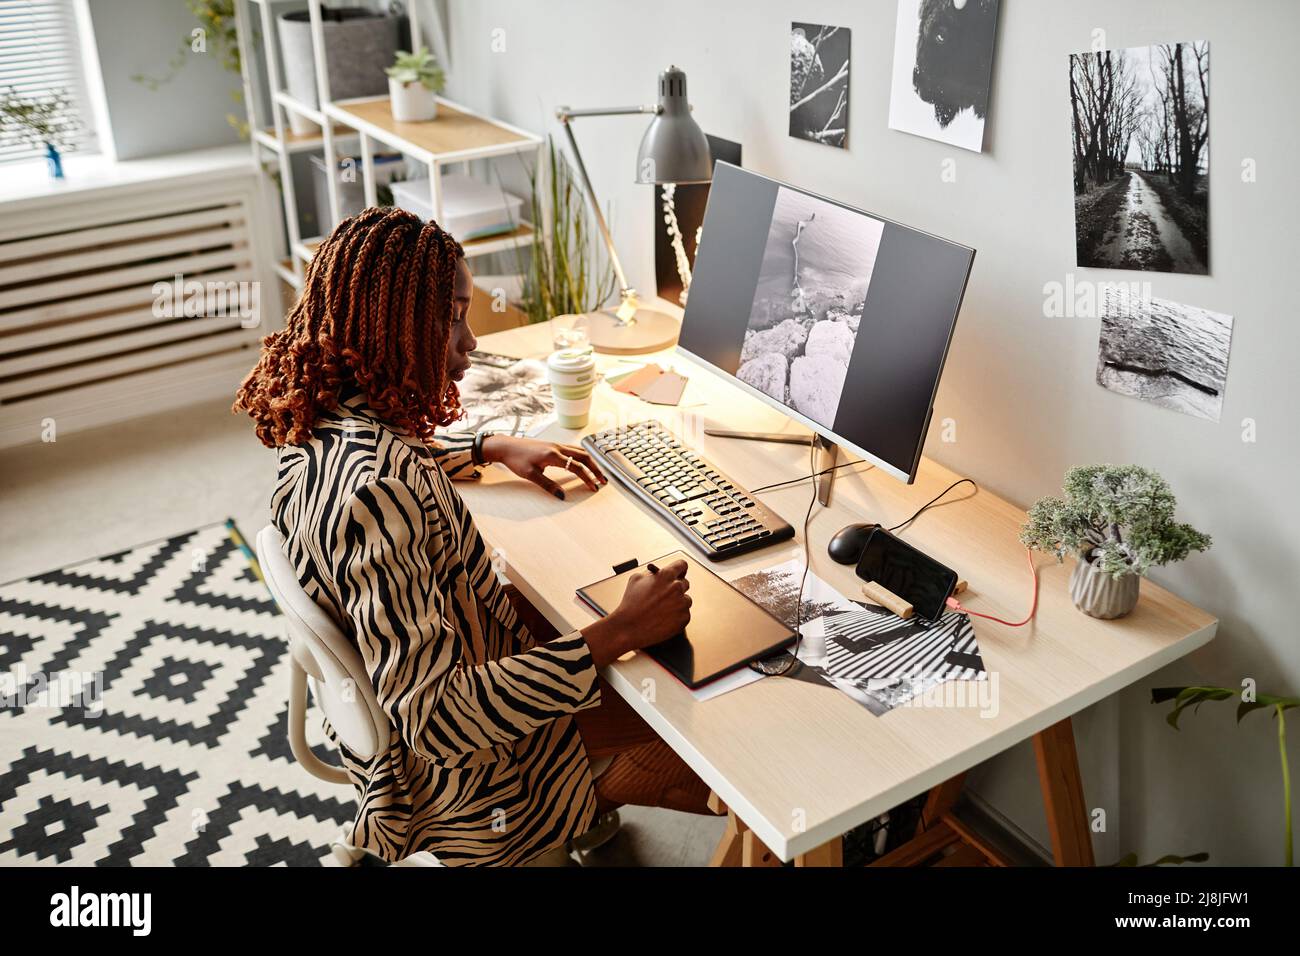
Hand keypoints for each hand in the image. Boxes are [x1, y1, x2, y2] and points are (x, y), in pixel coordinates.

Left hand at [481, 435, 606, 498]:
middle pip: (584, 456)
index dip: (587, 478)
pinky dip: (582, 456)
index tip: (593, 487)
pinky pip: (573, 449)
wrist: (506, 446)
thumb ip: (548, 486)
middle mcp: (558, 447)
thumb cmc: (516, 459)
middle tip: (603, 481)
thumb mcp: (531, 475)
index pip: (576, 467)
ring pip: (580, 451)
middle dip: (595, 469)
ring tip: (597, 473)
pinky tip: (584, 462)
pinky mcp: (554, 445)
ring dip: (591, 462)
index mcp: (553, 455)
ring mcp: (556, 444)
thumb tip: (562, 496)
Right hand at [582, 560, 691, 667]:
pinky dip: (677, 616)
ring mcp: (682, 604)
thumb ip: (651, 573)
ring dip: (677, 603)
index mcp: (666, 575)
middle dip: (676, 587)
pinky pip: (684, 614)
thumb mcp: (636, 579)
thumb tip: (658, 573)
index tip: (680, 572)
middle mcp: (676, 588)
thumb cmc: (631, 604)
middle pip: (685, 583)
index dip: (680, 568)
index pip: (681, 565)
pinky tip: (664, 618)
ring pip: (686, 600)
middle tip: (667, 594)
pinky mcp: (684, 618)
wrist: (629, 627)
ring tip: (661, 609)